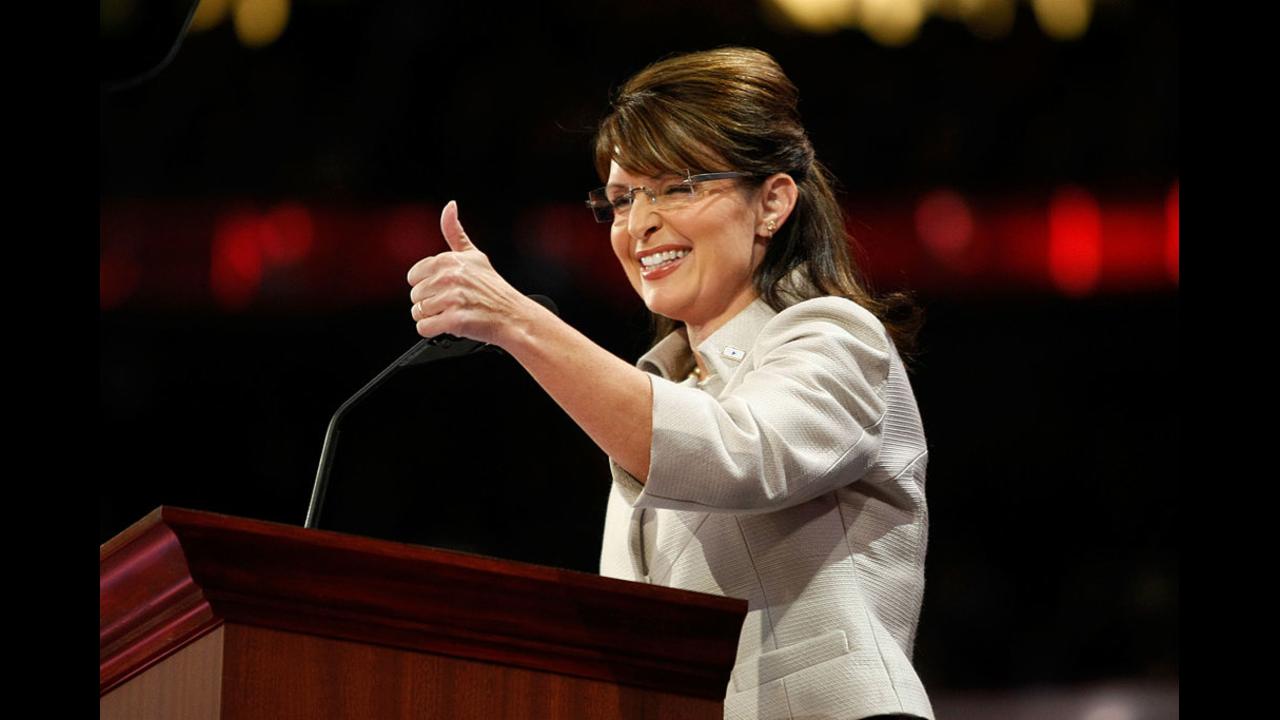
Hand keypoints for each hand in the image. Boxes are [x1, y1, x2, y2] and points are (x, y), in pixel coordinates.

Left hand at [407, 200, 526, 346]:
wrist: (514, 317)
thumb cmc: (494, 290)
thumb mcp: (474, 256)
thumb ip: (455, 232)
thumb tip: (449, 206)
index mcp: (448, 260)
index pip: (414, 276)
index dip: (429, 285)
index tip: (446, 288)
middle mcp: (449, 277)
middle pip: (414, 296)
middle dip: (431, 303)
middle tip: (453, 303)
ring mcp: (452, 299)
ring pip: (418, 313)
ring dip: (433, 317)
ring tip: (454, 313)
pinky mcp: (454, 320)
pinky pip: (424, 328)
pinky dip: (434, 330)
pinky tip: (451, 324)